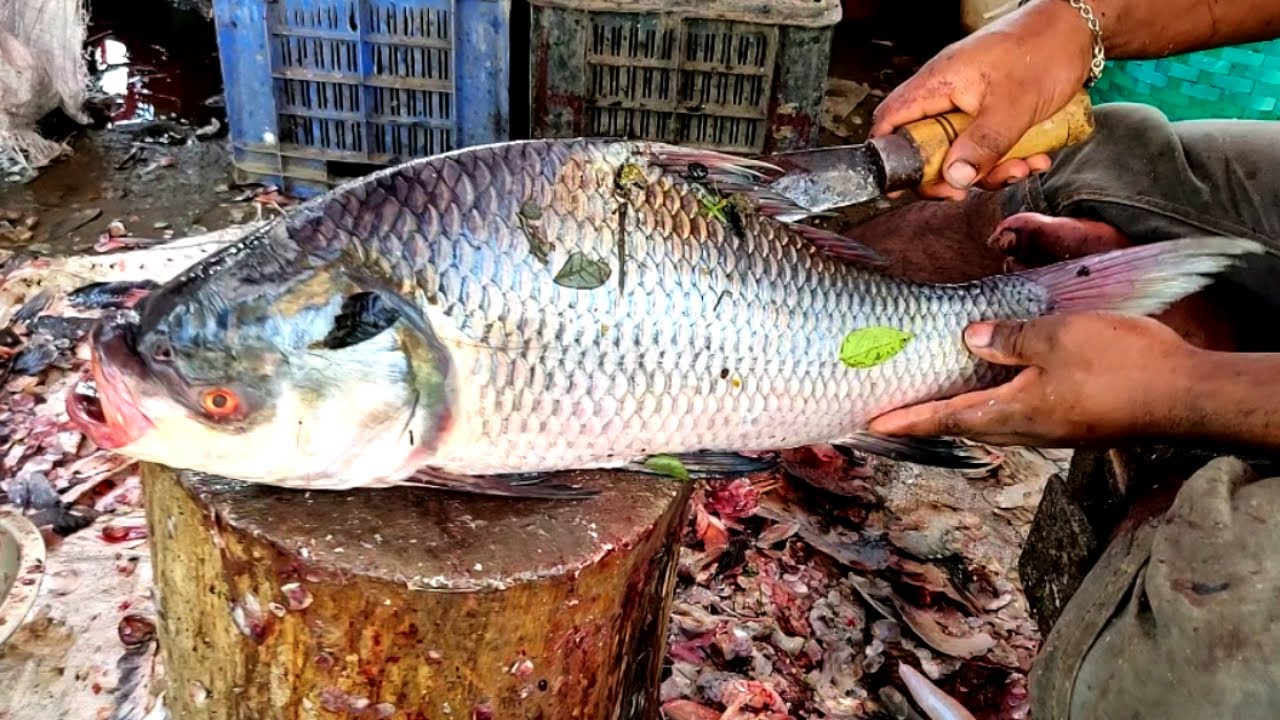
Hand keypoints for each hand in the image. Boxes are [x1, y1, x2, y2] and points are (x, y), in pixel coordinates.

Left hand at [867, 313, 1198, 446]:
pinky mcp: (1074, 421)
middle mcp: (1027, 429)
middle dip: (927, 416)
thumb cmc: (1122, 367)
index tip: (871, 425)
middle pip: (965, 423)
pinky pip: (1021, 412)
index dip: (906, 419)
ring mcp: (1053, 428)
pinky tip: (998, 385)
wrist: (1187, 396)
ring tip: (935, 398)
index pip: (945, 417)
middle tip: (894, 410)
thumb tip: (970, 338)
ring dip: (961, 410)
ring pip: (993, 419)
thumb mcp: (1058, 338)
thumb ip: (1010, 339)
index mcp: (1013, 412)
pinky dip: (996, 400)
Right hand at [871, 1, 1095, 199]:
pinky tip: (1034, 156)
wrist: (1078, 33)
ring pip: (961, 153)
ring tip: (1022, 166)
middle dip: (952, 173)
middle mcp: (946, 96)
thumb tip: (954, 178)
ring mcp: (968, 105)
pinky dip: (1008, 159)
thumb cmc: (1042, 50)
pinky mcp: (991, 114)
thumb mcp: (1013, 106)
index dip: (891, 155)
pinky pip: (987, 147)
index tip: (908, 184)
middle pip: (927, 147)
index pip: (890, 121)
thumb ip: (983, 145)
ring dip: (990, 170)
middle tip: (971, 186)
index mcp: (937, 84)